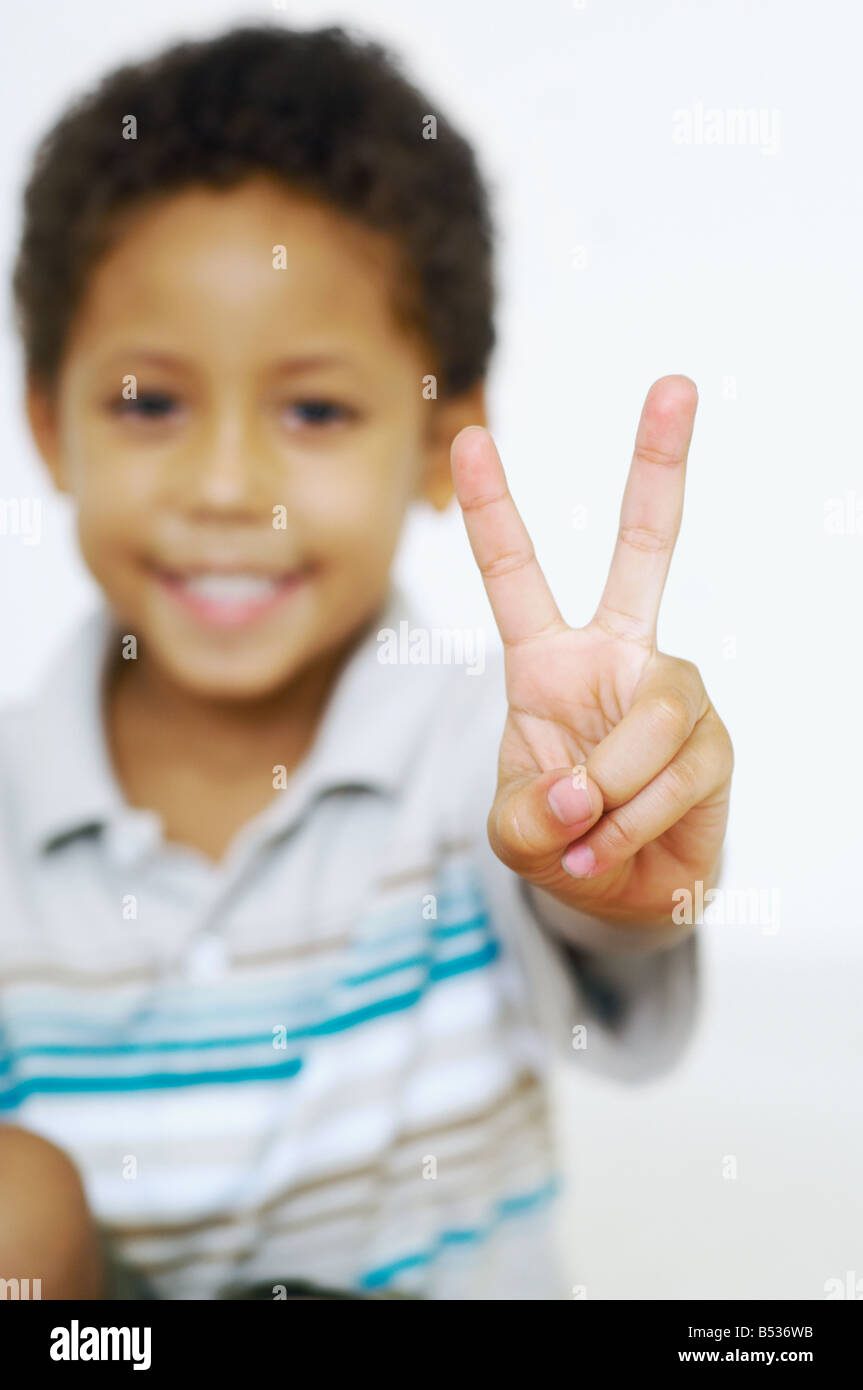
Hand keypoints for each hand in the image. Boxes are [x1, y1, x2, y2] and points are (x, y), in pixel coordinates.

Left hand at [451, 376, 732, 928]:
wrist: (623, 896)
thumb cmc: (558, 841)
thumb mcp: (512, 834)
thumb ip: (527, 816)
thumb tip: (580, 793)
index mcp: (550, 661)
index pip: (517, 575)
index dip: (492, 510)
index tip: (472, 437)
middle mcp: (619, 657)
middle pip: (648, 550)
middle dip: (659, 467)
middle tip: (676, 382)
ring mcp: (672, 695)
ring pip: (650, 719)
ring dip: (608, 793)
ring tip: (586, 841)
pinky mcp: (714, 743)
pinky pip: (673, 775)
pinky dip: (633, 825)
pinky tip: (613, 850)